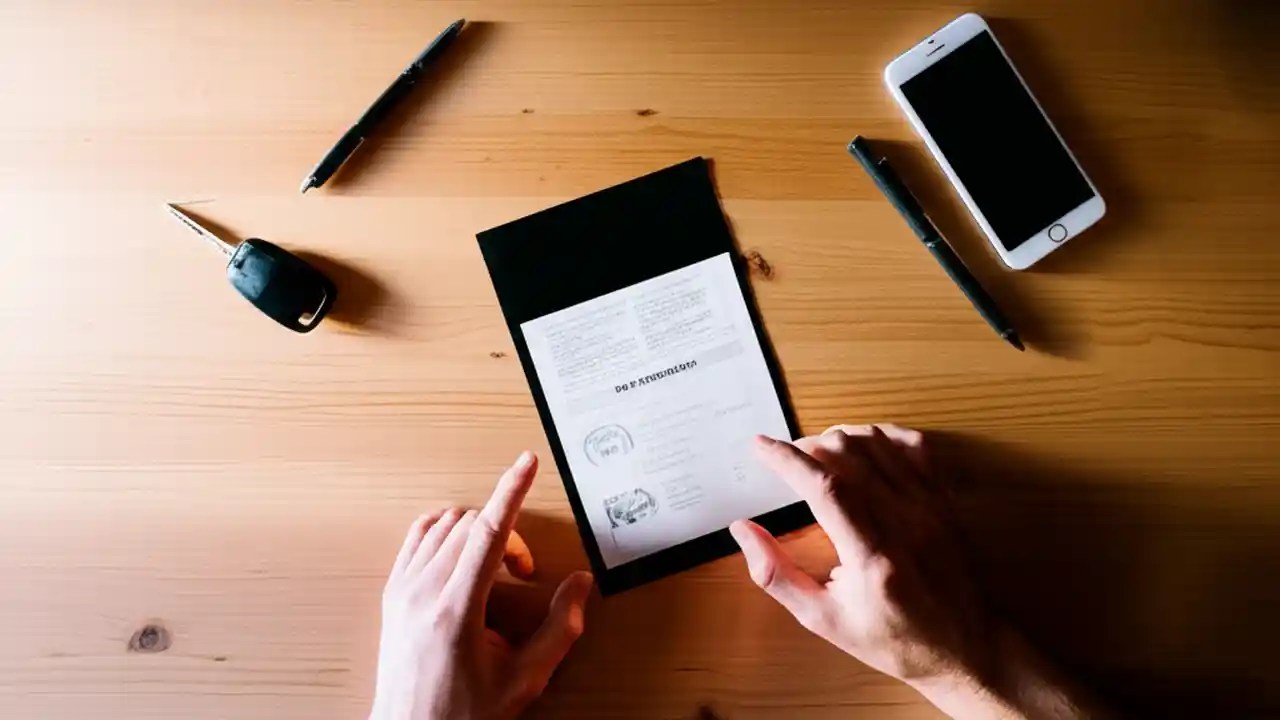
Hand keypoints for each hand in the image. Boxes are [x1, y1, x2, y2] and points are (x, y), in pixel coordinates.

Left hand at [371, 452, 593, 719]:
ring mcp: (402, 590)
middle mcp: (423, 593)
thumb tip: (580, 584)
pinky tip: (463, 553)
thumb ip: (559, 630)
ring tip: (496, 573)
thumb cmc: (464, 715)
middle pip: (471, 526)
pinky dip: (447, 532)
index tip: (526, 462)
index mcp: (456, 612)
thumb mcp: (523, 681)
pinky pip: (419, 536)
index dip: (511, 492)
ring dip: (479, 534)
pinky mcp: (391, 592)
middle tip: (525, 574)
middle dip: (509, 536)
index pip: (488, 533)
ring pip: (445, 526)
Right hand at [731, 425, 1105, 718]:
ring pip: (876, 441)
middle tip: (788, 462)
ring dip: (839, 438)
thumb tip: (743, 531)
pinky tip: (863, 448)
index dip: (786, 459)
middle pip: (848, 454)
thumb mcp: (823, 620)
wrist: (965, 648)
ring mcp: (929, 507)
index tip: (761, 446)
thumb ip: (776, 574)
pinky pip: (912, 444)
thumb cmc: (894, 639)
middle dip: (807, 447)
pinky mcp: (944, 500)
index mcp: (872, 557)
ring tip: (819, 456)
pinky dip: (880, 435)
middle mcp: (905, 523)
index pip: (825, 487)